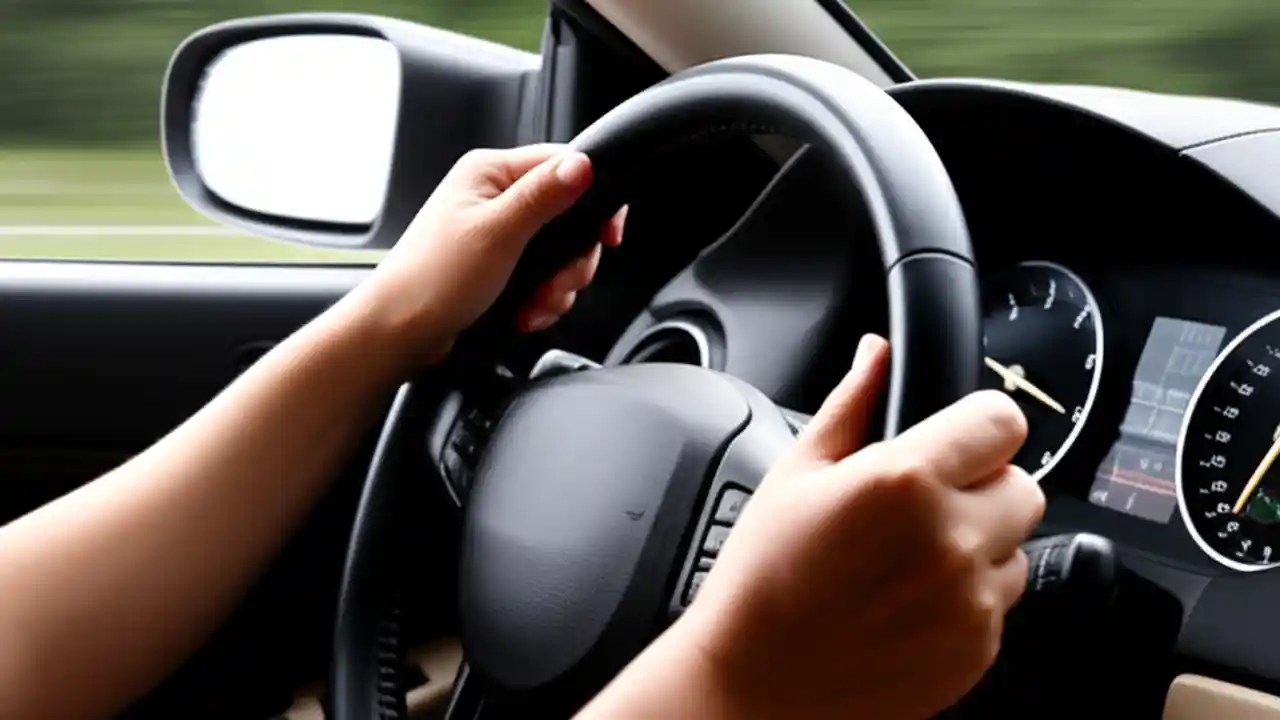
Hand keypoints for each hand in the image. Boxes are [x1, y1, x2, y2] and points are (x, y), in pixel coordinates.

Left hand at [350, 143, 624, 366]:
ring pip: (559, 252)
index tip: (607, 234)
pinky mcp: (498, 266)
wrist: (398, 334)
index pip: (562, 165)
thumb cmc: (431, 281)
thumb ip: (543, 197)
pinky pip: (543, 276)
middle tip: (558, 283)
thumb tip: (584, 163)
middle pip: (568, 215)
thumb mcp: (497, 234)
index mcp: (490, 172)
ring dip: (557, 286)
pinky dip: (542, 299)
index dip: (592, 200)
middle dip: (572, 259)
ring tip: (535, 304)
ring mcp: (496, 232)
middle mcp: (494, 196)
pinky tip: (526, 313)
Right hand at [670, 335, 1043, 718]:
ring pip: (1016, 546)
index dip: (976, 426)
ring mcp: (971, 601)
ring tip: (908, 561)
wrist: (757, 686)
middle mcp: (951, 539)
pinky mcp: (979, 649)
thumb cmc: (764, 581)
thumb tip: (877, 352)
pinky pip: (1001, 601)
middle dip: (981, 486)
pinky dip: (970, 597)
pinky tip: (909, 602)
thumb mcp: (795, 474)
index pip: (1002, 420)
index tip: (954, 440)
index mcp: (903, 480)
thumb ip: (851, 403)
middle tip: (922, 506)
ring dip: (980, 544)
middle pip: (1022, 485)